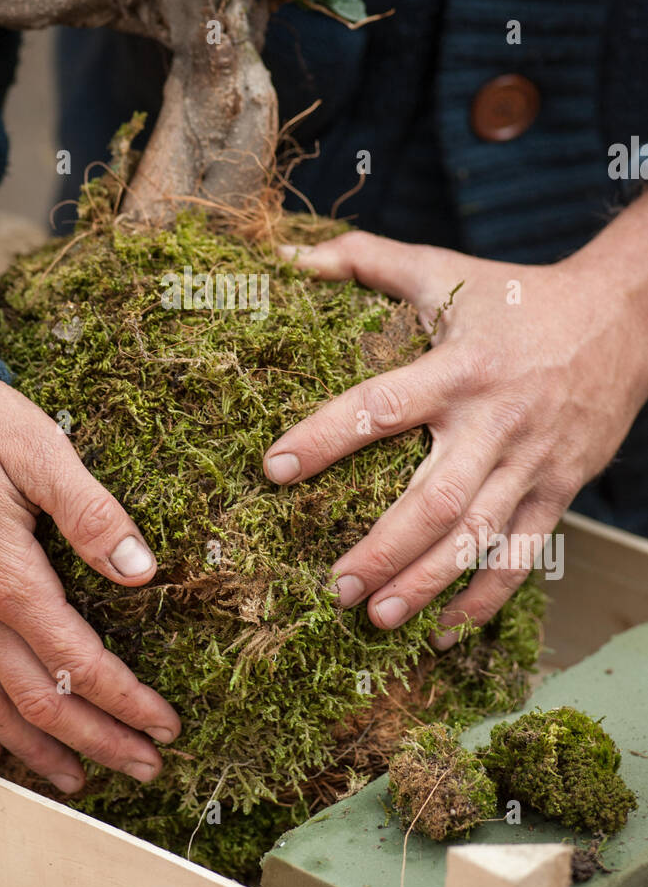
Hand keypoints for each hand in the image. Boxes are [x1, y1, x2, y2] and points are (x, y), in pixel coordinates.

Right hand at [0, 375, 179, 790]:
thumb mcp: (38, 447)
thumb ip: (91, 511)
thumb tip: (143, 571)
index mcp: (4, 574)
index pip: (78, 661)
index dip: (127, 701)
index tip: (167, 725)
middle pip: (38, 700)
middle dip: (97, 741)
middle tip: (146, 768)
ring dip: (37, 750)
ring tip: (79, 781)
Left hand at [264, 213, 647, 647]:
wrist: (627, 317)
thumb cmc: (519, 296)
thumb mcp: (444, 269)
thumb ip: (365, 260)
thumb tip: (290, 256)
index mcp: (458, 368)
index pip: (381, 407)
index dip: (325, 438)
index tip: (273, 469)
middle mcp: (495, 422)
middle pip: (434, 498)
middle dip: (383, 548)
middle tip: (333, 585)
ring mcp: (532, 463)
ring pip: (478, 537)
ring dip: (427, 583)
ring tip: (377, 618)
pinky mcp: (559, 490)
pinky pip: (523, 555)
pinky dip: (487, 597)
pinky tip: (446, 630)